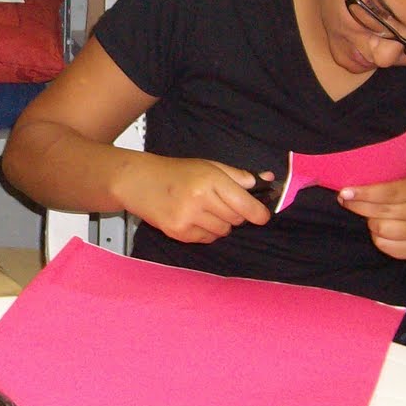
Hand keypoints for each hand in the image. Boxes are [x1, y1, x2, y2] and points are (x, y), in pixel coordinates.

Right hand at [120, 157, 273, 243]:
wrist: (138, 182)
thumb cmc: (176, 172)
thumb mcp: (208, 166)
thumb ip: (237, 175)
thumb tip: (266, 181)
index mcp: (210, 179)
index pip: (245, 204)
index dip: (259, 213)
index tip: (262, 216)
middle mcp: (200, 199)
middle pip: (236, 219)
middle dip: (236, 214)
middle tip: (222, 204)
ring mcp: (188, 218)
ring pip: (223, 231)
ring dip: (221, 224)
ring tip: (205, 210)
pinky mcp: (178, 233)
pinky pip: (207, 239)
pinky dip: (206, 231)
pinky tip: (193, 218)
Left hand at [337, 176, 405, 260]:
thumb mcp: (402, 187)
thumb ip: (382, 185)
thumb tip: (350, 188)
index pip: (389, 192)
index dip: (364, 193)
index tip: (344, 193)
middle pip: (382, 211)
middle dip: (358, 206)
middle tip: (345, 201)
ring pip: (381, 229)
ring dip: (371, 223)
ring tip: (373, 218)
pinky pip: (384, 244)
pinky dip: (377, 238)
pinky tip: (380, 232)